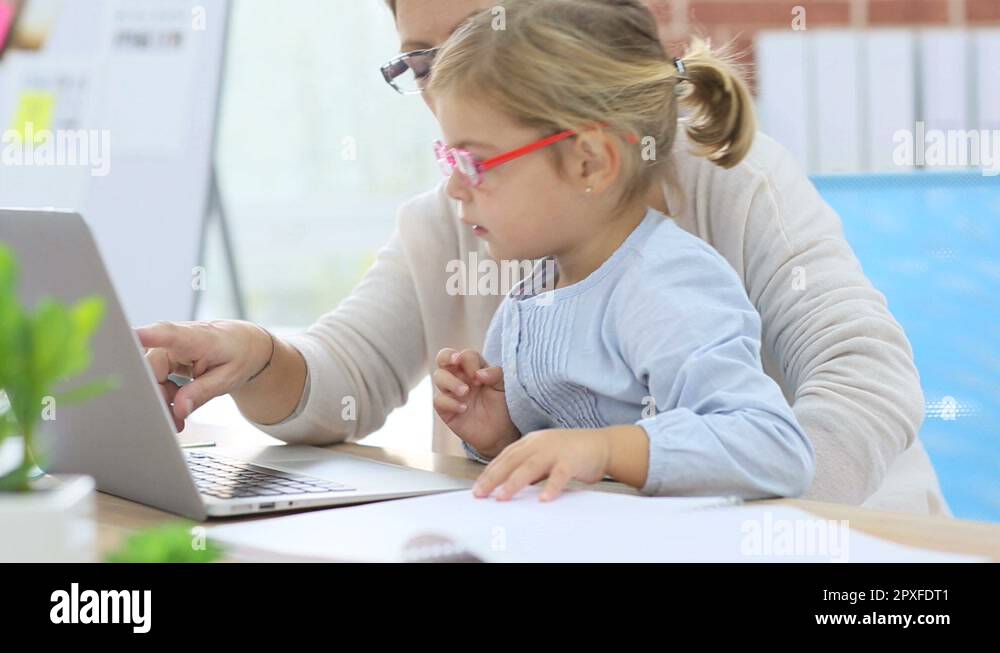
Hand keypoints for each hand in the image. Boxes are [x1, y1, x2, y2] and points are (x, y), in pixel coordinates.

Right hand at [135, 320, 272, 430]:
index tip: (133, 337)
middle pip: (151, 368)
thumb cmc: (238, 355)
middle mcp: (175, 338)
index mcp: (196, 337)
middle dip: (158, 397)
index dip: (149, 336)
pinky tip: (177, 407)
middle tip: (173, 420)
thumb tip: (178, 409)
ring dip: (161, 400)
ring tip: (178, 418)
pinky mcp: (163, 356)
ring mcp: (166, 347)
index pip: (169, 334)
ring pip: (150, 377)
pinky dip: (164, 397)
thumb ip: (202, 393)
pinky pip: (155, 380)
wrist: (243, 344)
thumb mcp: (228, 379)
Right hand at [433, 348, 518, 457]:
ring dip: (451, 381)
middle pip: (443, 357)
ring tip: (465, 392)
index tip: (479, 376)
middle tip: (458, 361)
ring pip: (439, 377)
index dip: (469, 361)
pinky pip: (439, 401)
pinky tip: (464, 409)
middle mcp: (459, 377)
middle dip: (447, 356)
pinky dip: (450, 402)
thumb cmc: (502, 404)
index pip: (465, 355)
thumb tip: (478, 374)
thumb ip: (495, 374)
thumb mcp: (504, 386)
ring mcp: (451, 392)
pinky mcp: (446, 409)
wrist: (501, 431)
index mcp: (473, 368)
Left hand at [472, 428, 611, 501]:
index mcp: (531, 442)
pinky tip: (544, 499)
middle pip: (512, 460)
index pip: (505, 457)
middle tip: (480, 493)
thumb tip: (506, 485)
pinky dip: (551, 487)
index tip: (477, 487)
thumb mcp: (544, 457)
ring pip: (531, 466)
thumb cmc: (571, 453)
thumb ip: (527, 468)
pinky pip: (560, 475)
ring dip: (514, 482)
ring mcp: (555, 451)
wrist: (602, 445)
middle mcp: (540, 444)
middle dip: (493, 478)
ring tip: (502, 497)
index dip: (489, 472)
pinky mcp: (572, 461)